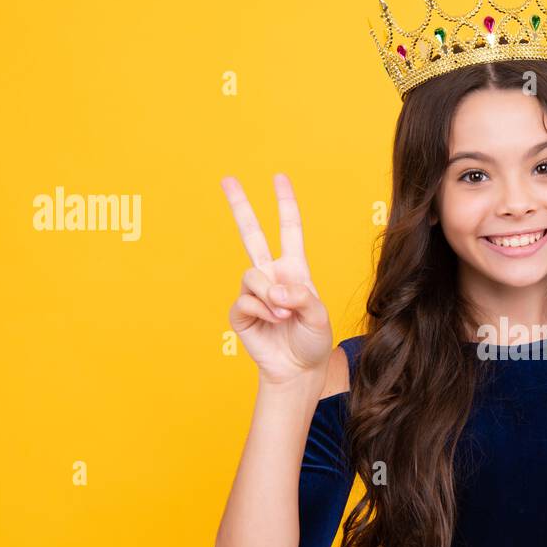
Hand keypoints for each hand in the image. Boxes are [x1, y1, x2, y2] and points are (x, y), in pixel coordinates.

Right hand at [221, 173, 332, 385]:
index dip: (285, 204)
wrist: (299, 368)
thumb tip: (275, 291)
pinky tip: (273, 322)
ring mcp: (254, 292)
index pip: (289, 230)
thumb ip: (301, 297)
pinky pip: (245, 301)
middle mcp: (272, 276)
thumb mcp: (319, 316)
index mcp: (294, 269)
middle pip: (251, 234)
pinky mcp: (241, 312)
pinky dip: (262, 311)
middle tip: (227, 179)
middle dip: (240, 206)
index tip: (279, 178)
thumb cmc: (313, 340)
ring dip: (269, 296)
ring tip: (284, 316)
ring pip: (252, 275)